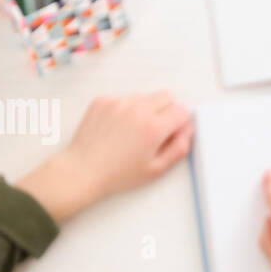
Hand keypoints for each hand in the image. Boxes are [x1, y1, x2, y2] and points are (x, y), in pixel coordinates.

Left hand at [17, 91, 193, 221]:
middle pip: (167, 96)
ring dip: (147, 109)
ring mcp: (118, 103)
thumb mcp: (157, 170)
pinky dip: (126, 110)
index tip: (174, 133)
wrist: (83, 171)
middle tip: (157, 130)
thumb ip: (179, 148)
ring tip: (134, 132)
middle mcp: (137, 110)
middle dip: (168, 111)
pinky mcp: (103, 101)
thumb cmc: (117, 174)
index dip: (182, 123)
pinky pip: (124, 98)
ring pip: (145, 96)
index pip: (181, 111)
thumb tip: (188, 131)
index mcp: (153, 127)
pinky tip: (119, 128)